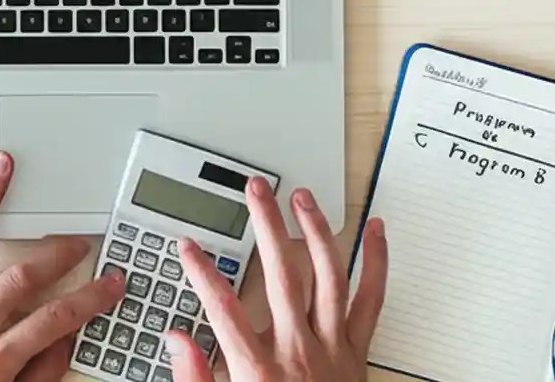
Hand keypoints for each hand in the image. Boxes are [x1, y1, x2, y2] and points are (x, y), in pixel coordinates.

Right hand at [168, 178, 387, 381]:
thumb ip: (195, 378)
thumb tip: (177, 341)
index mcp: (258, 370)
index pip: (222, 307)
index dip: (202, 271)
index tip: (189, 246)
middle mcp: (298, 352)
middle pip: (281, 275)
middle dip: (266, 225)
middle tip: (256, 191)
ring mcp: (332, 348)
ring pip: (328, 277)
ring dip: (316, 231)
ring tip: (305, 199)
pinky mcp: (358, 352)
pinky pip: (372, 300)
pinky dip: (376, 263)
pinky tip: (375, 232)